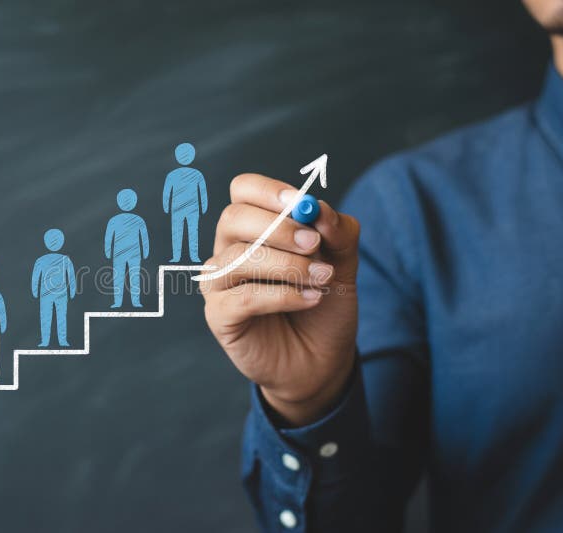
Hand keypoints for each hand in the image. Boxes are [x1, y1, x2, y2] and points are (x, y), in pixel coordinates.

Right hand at [201, 174, 359, 425]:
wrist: (320, 359)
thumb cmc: (323, 305)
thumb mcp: (343, 261)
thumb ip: (337, 231)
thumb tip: (318, 209)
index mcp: (253, 227)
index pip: (243, 190)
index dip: (268, 191)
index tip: (300, 203)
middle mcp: (229, 249)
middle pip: (234, 218)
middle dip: (279, 228)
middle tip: (314, 244)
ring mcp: (219, 282)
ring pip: (238, 258)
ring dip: (287, 265)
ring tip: (322, 278)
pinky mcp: (219, 315)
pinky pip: (243, 297)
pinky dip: (282, 295)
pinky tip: (310, 300)